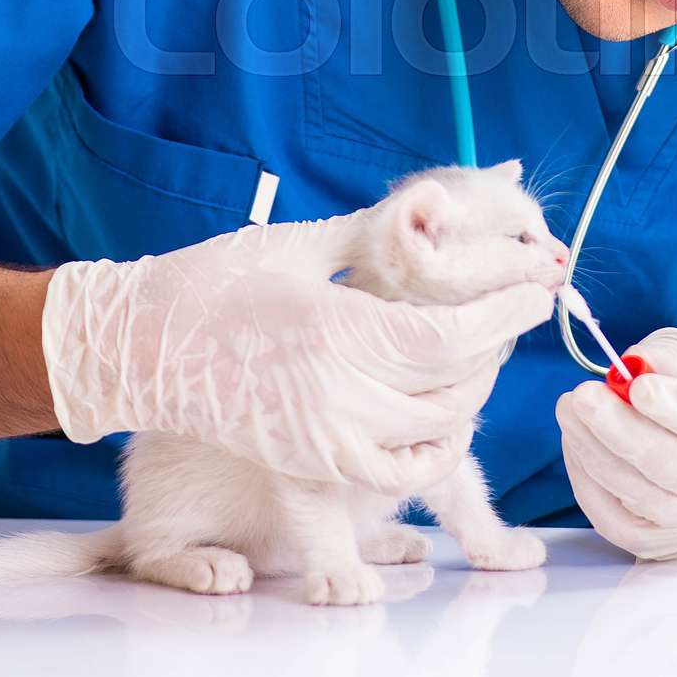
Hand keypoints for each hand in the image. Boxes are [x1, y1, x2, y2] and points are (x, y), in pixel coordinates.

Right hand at [42, 210, 554, 490]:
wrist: (136, 349)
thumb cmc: (213, 281)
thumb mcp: (300, 243)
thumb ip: (375, 231)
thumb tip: (432, 205)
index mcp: (339, 327)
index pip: (453, 332)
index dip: (507, 313)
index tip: (541, 288)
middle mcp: (338, 391)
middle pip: (457, 383)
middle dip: (500, 345)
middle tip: (515, 311)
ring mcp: (325, 436)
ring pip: (435, 431)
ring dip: (473, 394)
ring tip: (482, 355)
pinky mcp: (310, 463)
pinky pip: (394, 472)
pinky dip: (432, 450)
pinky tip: (446, 419)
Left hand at [555, 328, 676, 559]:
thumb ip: (672, 359)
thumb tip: (631, 365)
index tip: (638, 386)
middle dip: (624, 432)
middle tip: (584, 397)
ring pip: (648, 502)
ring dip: (598, 454)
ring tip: (571, 412)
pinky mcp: (670, 543)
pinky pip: (621, 526)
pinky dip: (591, 487)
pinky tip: (577, 446)